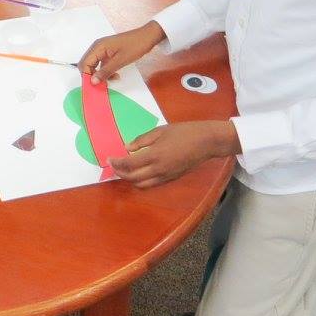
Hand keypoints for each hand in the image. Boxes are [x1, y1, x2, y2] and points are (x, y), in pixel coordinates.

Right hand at [79, 22, 164, 81]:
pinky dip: (105, 70)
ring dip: (99, 73)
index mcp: (98, 47)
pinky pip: (101, 63)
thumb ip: (105, 71)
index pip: (84, 63)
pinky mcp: (108, 52)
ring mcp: (102, 49)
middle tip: (101, 85)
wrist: (147, 36)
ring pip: (94, 64)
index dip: (87, 75)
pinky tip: (114, 75)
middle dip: (91, 75)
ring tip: (111, 80)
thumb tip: (92, 82)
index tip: (94, 86)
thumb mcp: (120, 61)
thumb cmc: (135, 47)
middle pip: (87, 63)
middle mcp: (97, 47)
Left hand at [110, 121, 240, 187]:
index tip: (109, 159)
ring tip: (124, 170)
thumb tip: (127, 148)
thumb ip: (142, 140)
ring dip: (130, 179)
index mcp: (154, 155)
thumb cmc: (183, 132)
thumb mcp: (160, 131)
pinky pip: (152, 184)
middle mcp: (158, 169)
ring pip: (142, 184)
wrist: (206, 142)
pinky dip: (141, 181)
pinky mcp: (172, 179)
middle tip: (113, 165)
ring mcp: (166, 176)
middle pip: (133, 178)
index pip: (129, 164)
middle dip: (120, 173)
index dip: (116, 163)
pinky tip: (138, 172)